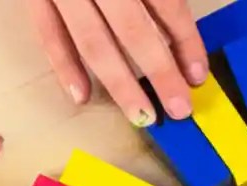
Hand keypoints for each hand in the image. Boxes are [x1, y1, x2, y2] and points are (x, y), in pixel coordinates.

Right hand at [25, 0, 208, 125]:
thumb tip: (177, 27)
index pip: (166, 4)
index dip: (186, 41)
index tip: (198, 73)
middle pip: (133, 29)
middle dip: (159, 73)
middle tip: (179, 108)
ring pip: (92, 40)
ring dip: (119, 83)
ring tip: (142, 114)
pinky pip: (47, 32)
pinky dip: (64, 66)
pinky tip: (83, 96)